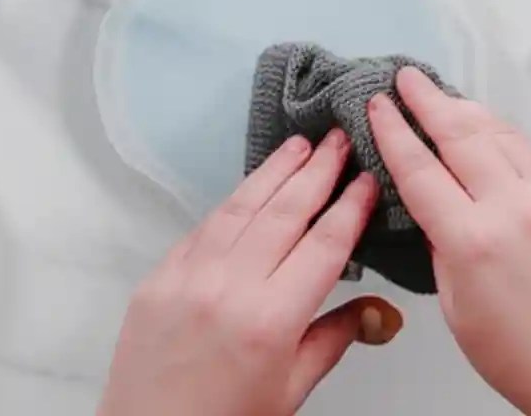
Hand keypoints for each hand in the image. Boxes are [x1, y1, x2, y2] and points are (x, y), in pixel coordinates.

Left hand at [99, 129, 403, 415]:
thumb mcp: (292, 391)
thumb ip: (333, 339)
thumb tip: (372, 310)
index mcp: (270, 321)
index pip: (324, 246)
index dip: (350, 207)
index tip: (368, 180)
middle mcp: (228, 289)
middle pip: (284, 213)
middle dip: (317, 171)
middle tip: (338, 139)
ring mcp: (188, 278)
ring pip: (240, 209)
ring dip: (273, 173)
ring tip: (300, 146)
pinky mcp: (158, 277)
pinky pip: (203, 229)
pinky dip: (232, 203)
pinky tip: (251, 188)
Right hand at [367, 68, 530, 415]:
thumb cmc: (516, 355)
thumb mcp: (453, 306)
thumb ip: (441, 245)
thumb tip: (433, 203)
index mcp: (472, 242)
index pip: (420, 169)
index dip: (394, 131)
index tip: (378, 104)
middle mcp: (514, 210)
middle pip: (461, 135)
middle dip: (429, 101)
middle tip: (407, 77)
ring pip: (502, 136)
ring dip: (469, 110)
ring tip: (444, 94)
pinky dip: (507, 136)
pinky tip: (491, 128)